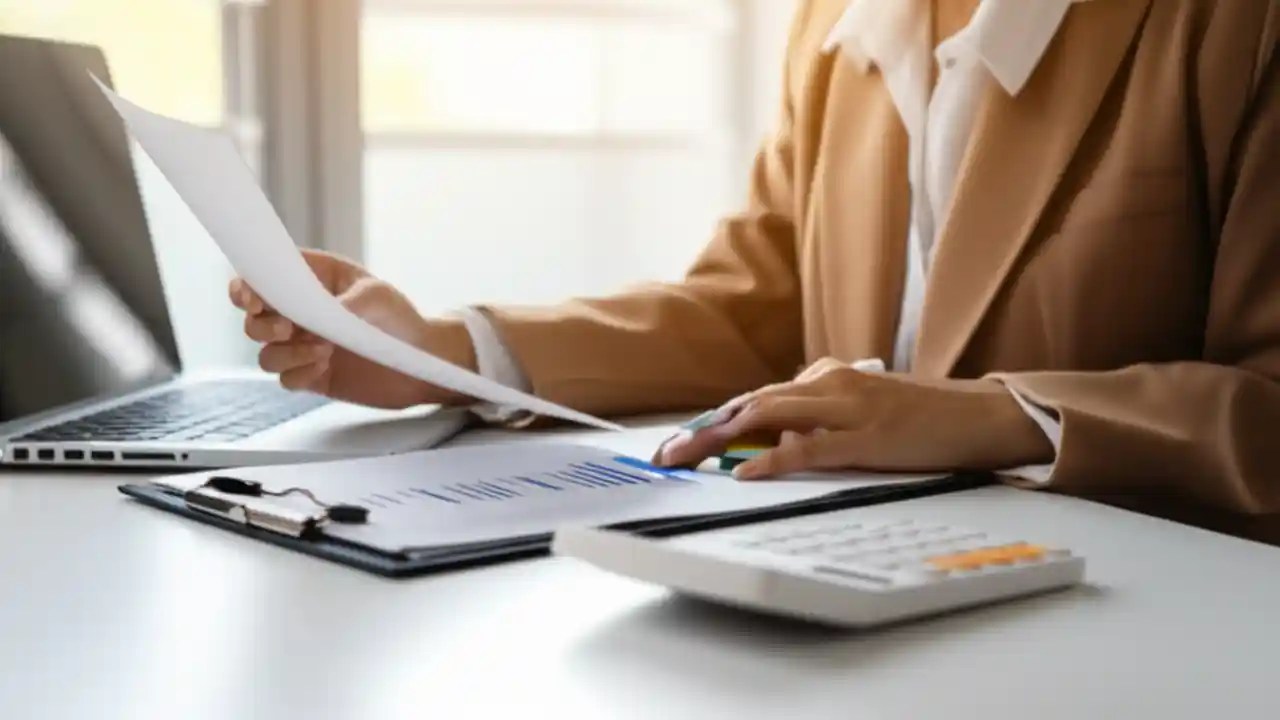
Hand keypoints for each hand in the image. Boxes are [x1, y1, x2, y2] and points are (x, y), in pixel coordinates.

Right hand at [228, 249, 476, 408]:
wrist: (421, 361)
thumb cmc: (400, 317)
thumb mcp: (376, 296)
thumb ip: (342, 302)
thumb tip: (316, 316)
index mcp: (310, 282)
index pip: (261, 279)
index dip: (245, 288)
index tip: (252, 300)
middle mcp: (300, 314)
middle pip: (254, 321)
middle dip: (264, 326)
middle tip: (289, 329)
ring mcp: (303, 346)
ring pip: (266, 354)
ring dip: (286, 354)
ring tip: (324, 350)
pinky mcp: (312, 375)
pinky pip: (286, 379)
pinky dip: (299, 374)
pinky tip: (324, 368)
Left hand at [656, 358, 1053, 478]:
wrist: (978, 415)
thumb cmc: (917, 416)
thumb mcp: (858, 407)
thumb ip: (816, 415)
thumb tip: (775, 436)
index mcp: (824, 377)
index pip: (753, 398)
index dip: (710, 420)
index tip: (677, 442)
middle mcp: (828, 383)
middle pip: (749, 404)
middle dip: (702, 429)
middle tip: (665, 455)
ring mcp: (847, 408)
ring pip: (768, 416)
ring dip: (720, 438)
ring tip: (686, 458)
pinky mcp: (867, 438)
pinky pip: (809, 448)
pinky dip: (772, 460)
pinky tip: (744, 472)